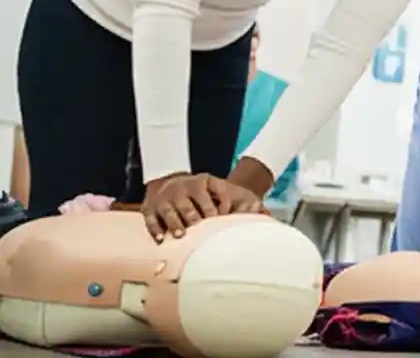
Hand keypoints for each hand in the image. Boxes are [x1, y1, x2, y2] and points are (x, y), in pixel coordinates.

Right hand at [141, 173, 262, 240]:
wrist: (177, 184)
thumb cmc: (209, 196)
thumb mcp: (226, 193)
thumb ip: (246, 204)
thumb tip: (267, 215)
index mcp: (205, 182)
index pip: (214, 190)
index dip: (220, 204)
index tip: (223, 217)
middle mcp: (184, 188)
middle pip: (189, 202)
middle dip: (195, 214)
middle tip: (200, 226)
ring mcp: (166, 198)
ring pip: (170, 210)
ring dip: (175, 222)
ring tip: (181, 234)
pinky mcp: (150, 208)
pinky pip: (151, 219)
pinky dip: (155, 229)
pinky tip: (161, 239)